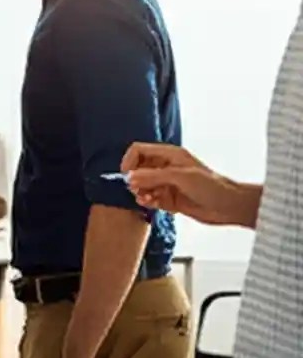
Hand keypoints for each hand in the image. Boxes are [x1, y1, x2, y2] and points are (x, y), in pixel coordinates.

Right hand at [126, 165, 250, 226]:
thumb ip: (153, 176)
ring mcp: (167, 184)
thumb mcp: (180, 176)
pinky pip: (150, 198)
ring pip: (142, 185)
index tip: (128, 176)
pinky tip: (151, 204)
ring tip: (146, 199)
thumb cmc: (212, 186)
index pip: (139, 151)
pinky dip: (147, 201)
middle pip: (138, 168)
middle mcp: (166, 168)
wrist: (229, 206)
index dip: (130, 161)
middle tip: (137, 189)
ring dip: (140, 192)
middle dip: (134, 179)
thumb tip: (130, 177)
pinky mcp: (169, 199)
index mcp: (169, 155)